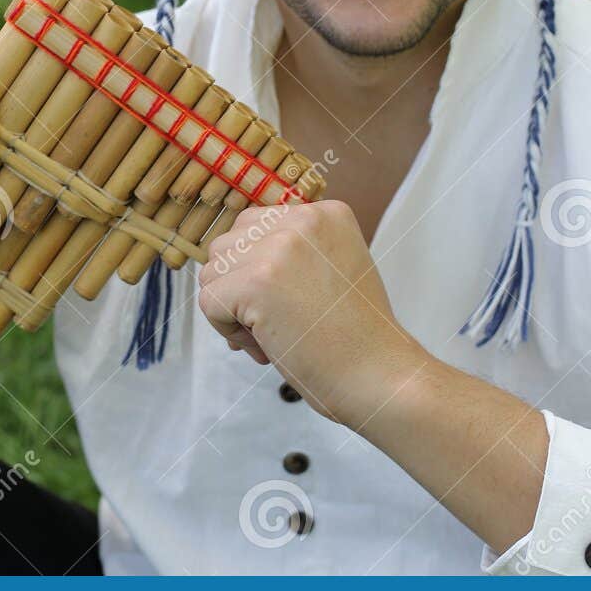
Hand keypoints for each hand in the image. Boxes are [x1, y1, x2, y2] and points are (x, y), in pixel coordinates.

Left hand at [196, 199, 425, 424]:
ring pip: (213, 272)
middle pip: (228, 245)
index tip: (293, 303)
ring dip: (232, 310)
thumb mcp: (332, 269)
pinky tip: (266, 345)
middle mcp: (302, 219)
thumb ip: (290, 252)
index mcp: (325, 213)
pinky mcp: (256, 281)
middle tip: (278, 323)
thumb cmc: (355, 338)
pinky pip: (209, 301)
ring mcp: (278, 248)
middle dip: (240, 287)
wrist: (380, 377)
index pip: (254, 228)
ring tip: (274, 334)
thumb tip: (224, 260)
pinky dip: (227, 330)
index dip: (260, 271)